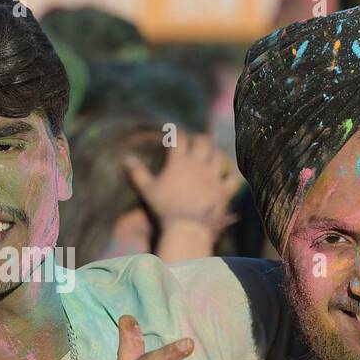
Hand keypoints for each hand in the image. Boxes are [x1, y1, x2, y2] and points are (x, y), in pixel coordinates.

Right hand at [123, 133, 241, 240]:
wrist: (187, 226)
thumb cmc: (165, 207)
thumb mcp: (147, 190)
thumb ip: (137, 173)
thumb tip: (125, 158)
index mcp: (179, 162)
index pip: (180, 138)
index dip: (177, 133)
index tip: (175, 133)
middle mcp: (198, 164)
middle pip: (203, 141)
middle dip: (200, 139)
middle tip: (197, 141)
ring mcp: (213, 176)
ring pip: (219, 155)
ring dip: (216, 152)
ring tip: (213, 153)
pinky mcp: (224, 190)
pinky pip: (233, 177)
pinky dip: (232, 174)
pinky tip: (230, 173)